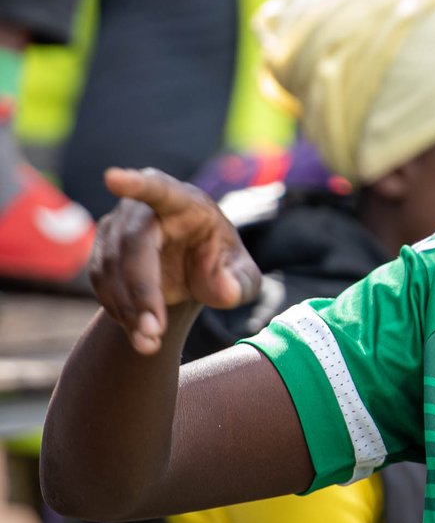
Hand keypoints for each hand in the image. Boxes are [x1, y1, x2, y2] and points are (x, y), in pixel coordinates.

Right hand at [91, 167, 259, 353]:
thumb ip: (240, 283)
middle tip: (153, 332)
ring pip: (111, 269)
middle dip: (141, 290)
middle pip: (133, 244)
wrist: (191, 274)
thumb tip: (224, 290)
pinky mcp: (102, 253)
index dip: (136, 185)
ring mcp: (117, 230)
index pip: (159, 189)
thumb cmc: (221, 265)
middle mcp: (144, 211)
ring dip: (128, 310)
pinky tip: (139, 331)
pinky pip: (102, 284)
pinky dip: (119, 311)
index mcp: (183, 203)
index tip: (112, 178)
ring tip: (149, 344)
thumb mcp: (243, 276)